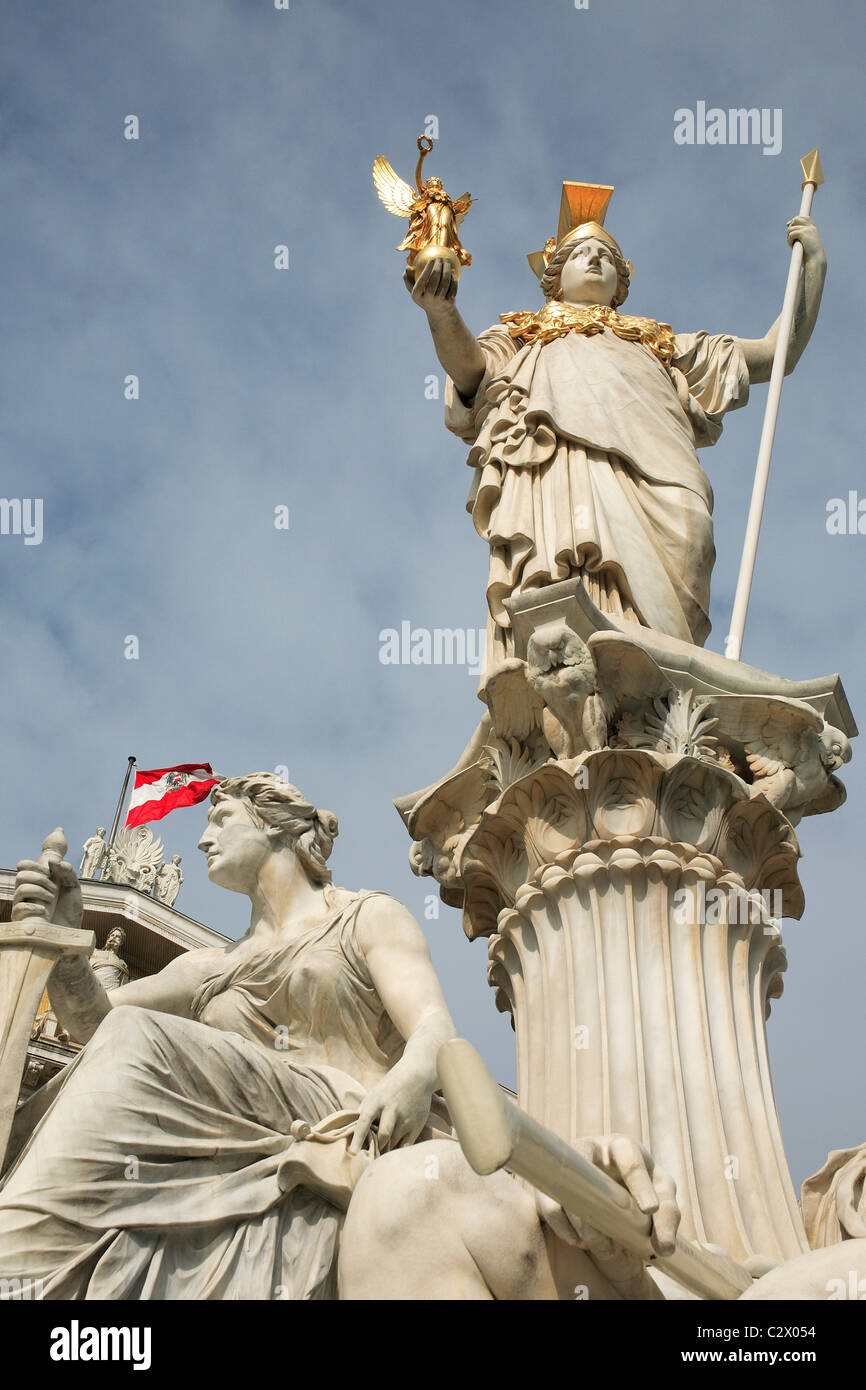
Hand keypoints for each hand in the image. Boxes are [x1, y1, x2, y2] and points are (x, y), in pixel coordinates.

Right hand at [12, 855, 82, 931]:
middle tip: (54, 888)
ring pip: (21, 889)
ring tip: (52, 899)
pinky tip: (44, 910)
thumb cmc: (70, 909)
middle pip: (21, 875)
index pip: (24, 865)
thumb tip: (53, 861)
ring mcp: (23, 905)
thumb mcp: (73, 886)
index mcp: (37, 881)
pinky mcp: (22, 919)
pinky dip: (33, 907)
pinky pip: (19, 908)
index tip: (49, 871)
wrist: (71, 930)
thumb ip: (67, 871)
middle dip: (40, 878)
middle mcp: (27, 891)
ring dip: (40, 891)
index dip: (35, 864)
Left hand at [349, 1057, 432, 1154]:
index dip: (358, 1138)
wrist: (416, 1076)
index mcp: (376, 1102)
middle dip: (375, 1148)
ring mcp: (405, 1118)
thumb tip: (345, 1130)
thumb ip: (361, 1112)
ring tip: (378, 1156)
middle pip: (382, 1136)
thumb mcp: (373, 1096)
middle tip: (367, 1159)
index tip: (352, 1153)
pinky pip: (405, 1145)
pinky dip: (397, 1151)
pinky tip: (391, 1152)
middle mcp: (391, 1110)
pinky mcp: (416, 1125)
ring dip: (384, 1151)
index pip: (364, 1122)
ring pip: (393, 1143)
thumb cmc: (388, 1089)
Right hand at [403, 256, 457, 317]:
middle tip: (440, 258)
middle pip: (435, 280)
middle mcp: (428, 300)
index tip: (432, 259)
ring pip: (445, 282)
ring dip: (447, 269)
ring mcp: (439, 302)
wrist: (438, 312)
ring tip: (447, 261)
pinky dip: (453, 278)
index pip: (422, 279)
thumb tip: (408, 267)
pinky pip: (452, 287)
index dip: (427, 268)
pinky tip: (452, 270)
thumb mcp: (414, 290)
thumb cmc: (424, 296)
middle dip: (439, 266)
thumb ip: (408, 279)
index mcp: (417, 295)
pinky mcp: (449, 303)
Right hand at [536, 1134, 679, 1294]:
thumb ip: (668, 1217)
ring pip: (565, 1184)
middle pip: (584, 1156)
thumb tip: (664, 1247)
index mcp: (622, 1147)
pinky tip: (583, 1243)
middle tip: (616, 1237)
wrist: (615, 1197)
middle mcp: (591, 1148)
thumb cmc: (643, 1191)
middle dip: (598, 1199)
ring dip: (584, 1223)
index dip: (640, 1184)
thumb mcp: (663, 1198)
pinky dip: (566, 1230)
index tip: (650, 1210)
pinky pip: (550, 1206)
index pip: (630, 1159)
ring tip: (606, 1248)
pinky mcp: (549, 1187)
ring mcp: (567, 1166)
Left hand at [786, 215, 824, 264]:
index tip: (788, 225)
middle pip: (797, 219)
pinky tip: (792, 246)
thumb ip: (800, 237)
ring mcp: (808, 229)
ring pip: (791, 228)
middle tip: (789, 238)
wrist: (816, 261)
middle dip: (790, 227)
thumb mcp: (806, 244)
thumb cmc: (810, 256)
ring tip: (791, 245)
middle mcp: (811, 227)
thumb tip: (791, 231)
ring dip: (789, 237)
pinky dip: (789, 240)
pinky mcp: (804, 233)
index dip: (795, 220)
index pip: (804, 218)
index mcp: (813, 230)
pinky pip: (791, 233)